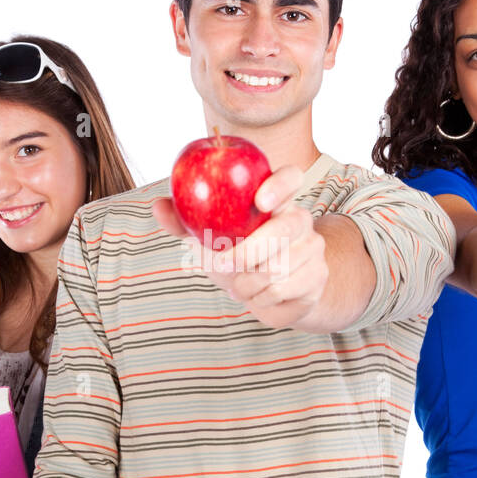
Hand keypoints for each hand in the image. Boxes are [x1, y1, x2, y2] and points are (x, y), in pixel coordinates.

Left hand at [153, 165, 327, 329]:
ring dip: (248, 284)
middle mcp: (301, 219)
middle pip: (283, 231)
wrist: (274, 291)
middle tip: (222, 265)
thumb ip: (184, 221)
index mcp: (276, 199)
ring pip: (279, 268)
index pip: (290, 177)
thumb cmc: (237, 253)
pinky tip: (258, 297)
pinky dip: (262, 300)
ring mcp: (314, 247)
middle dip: (247, 253)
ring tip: (238, 286)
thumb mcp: (210, 237)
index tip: (260, 202)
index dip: (280, 186)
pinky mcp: (319, 276)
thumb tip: (158, 207)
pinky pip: (284, 291)